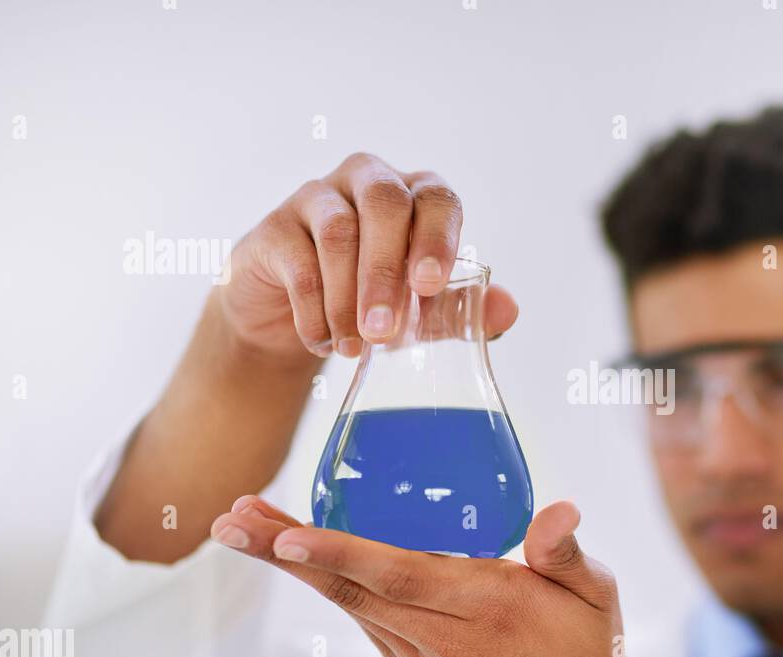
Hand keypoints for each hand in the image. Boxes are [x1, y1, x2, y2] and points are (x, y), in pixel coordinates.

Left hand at [210, 496, 734, 656]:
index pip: (397, 576)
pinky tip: (313, 565)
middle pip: (352, 593)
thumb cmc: (588, 646)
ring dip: (302, 571)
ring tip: (256, 532)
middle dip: (286, 554)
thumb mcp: (596, 593)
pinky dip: (338, 595)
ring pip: (355, 613)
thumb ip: (566, 552)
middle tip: (230, 521)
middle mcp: (447, 643)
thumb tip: (558, 511)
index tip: (283, 535)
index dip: (336, 553)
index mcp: (488, 608)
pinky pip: (373, 632)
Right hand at [217, 152, 516, 362]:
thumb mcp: (422, 313)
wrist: (294, 322)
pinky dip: (313, 308)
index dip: (437, 237)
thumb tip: (508, 310)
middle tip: (386, 330)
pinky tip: (323, 341)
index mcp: (414, 196)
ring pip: (338, 231)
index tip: (430, 286)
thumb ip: (464, 310)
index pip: (437, 198)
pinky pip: (297, 260)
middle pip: (385, 203)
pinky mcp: (274, 227)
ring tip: (356, 347)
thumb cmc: (371, 306)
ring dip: (348, 298)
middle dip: (387, 271)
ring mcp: (318, 198)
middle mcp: (368, 182)